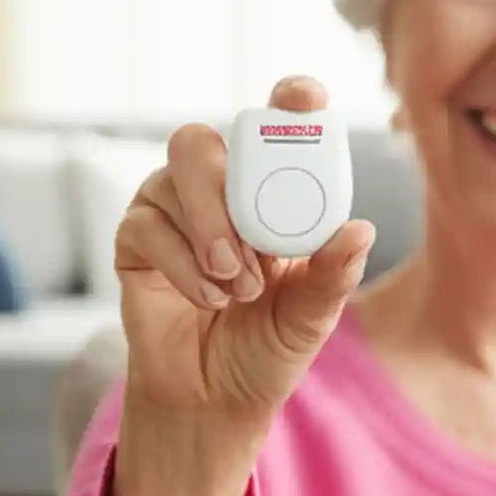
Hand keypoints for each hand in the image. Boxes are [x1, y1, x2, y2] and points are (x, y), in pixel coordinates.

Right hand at [112, 76, 374, 495]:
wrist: (216, 397)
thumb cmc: (269, 343)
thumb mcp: (313, 314)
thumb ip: (334, 274)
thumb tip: (360, 230)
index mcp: (269, 190)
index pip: (276, 126)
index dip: (290, 101)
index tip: (304, 98)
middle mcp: (216, 187)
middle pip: (206, 142)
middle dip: (230, 190)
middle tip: (255, 252)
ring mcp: (170, 207)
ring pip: (175, 177)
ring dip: (211, 235)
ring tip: (239, 289)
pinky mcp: (134, 239)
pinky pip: (148, 226)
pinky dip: (185, 266)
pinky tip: (209, 299)